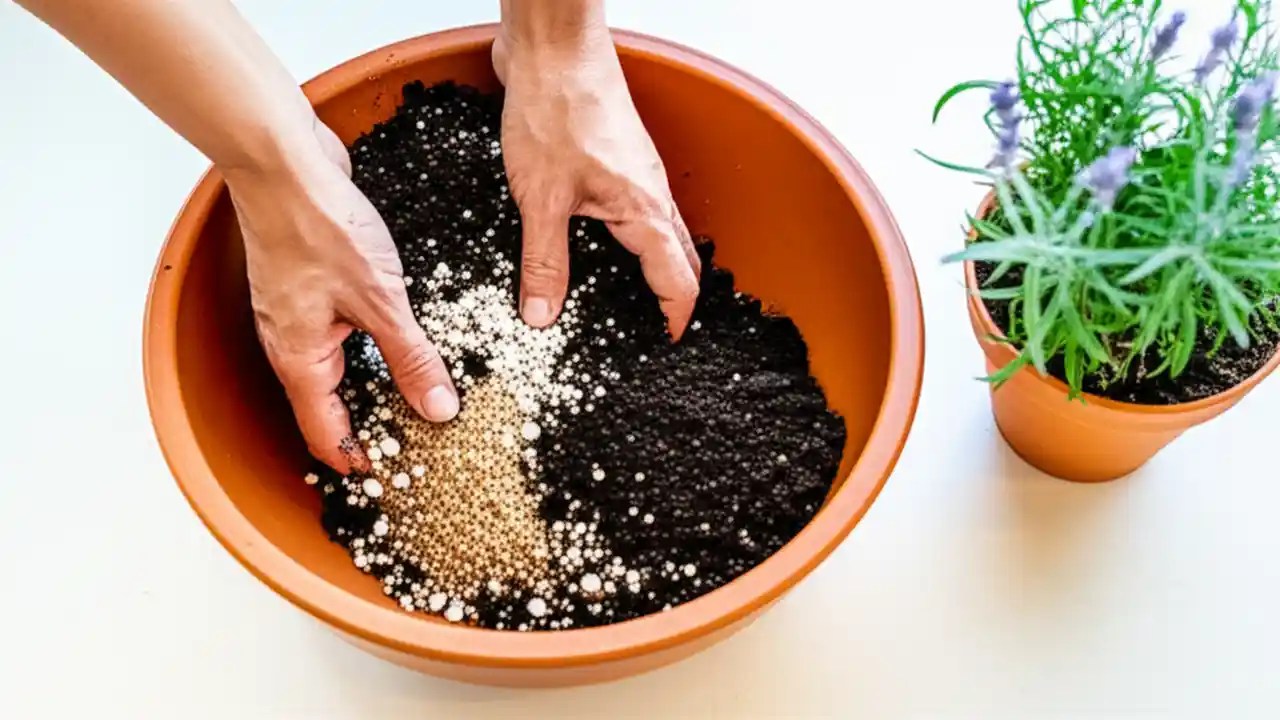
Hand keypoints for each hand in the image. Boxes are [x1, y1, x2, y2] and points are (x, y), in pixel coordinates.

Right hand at [224, 118, 459, 473]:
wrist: (283, 161)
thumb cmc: (320, 226)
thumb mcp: (381, 301)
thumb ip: (411, 357)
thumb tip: (437, 408)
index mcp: (301, 360)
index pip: (325, 434)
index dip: (359, 460)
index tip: (394, 477)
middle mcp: (291, 345)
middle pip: (329, 407)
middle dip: (369, 428)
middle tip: (417, 441)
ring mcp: (297, 315)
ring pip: (335, 369)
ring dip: (371, 388)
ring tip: (415, 399)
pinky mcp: (308, 287)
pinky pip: (337, 334)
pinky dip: (367, 349)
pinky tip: (397, 343)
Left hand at [493, 28, 700, 339]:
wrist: (553, 47)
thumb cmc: (555, 108)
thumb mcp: (540, 198)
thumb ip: (543, 261)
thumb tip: (541, 315)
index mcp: (644, 210)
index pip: (679, 281)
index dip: (674, 318)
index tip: (665, 344)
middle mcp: (650, 193)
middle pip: (681, 258)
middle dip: (674, 296)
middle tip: (651, 327)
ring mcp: (637, 173)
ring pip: (663, 231)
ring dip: (655, 264)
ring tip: (629, 296)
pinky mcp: (617, 157)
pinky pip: (639, 208)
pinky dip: (633, 235)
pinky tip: (600, 243)